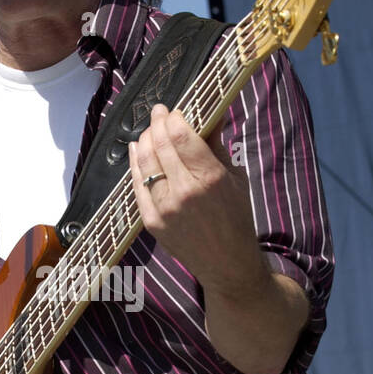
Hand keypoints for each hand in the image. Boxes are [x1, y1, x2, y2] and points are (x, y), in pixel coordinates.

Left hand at [128, 104, 266, 296]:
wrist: (228, 263)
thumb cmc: (237, 218)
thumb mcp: (236, 178)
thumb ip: (217, 146)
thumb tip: (211, 112)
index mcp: (210, 177)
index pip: (181, 134)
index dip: (173, 116)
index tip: (174, 110)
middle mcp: (184, 191)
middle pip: (160, 143)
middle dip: (157, 122)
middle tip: (159, 113)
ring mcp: (164, 207)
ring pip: (144, 162)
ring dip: (145, 140)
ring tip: (149, 130)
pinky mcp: (151, 222)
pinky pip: (137, 185)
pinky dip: (135, 164)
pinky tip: (136, 150)